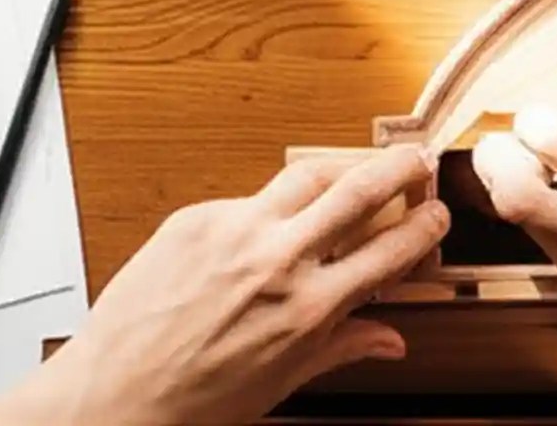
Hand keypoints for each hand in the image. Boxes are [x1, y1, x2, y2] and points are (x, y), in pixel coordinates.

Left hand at [0, 145, 448, 424]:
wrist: (119, 388)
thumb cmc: (196, 396)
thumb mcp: (284, 380)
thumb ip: (341, 346)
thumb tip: (389, 339)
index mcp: (309, 307)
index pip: (388, 250)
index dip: (423, 227)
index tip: (437, 214)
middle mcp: (277, 259)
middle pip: (356, 190)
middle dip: (397, 168)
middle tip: (415, 159)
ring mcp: (233, 231)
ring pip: (303, 175)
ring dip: (338, 166)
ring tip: (353, 168)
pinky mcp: (194, 218)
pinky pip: (246, 197)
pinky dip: (268, 204)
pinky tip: (270, 218)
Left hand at [473, 106, 556, 386]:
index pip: (556, 138)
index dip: (534, 123)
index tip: (539, 122)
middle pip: (515, 193)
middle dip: (499, 162)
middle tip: (512, 150)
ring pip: (527, 225)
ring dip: (524, 192)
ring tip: (547, 180)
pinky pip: (556, 255)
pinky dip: (556, 229)